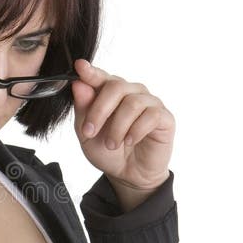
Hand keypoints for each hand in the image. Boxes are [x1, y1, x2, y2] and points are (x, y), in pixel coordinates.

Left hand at [71, 58, 174, 191]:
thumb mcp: (87, 134)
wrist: (128, 174)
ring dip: (117, 127)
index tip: (80, 67)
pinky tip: (129, 142)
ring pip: (132, 103)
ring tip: (111, 144)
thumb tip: (79, 85)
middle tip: (89, 132)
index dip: (91, 72)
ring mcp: (149, 103)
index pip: (101, 76)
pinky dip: (135, 131)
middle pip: (116, 86)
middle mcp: (132, 93)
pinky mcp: (164, 118)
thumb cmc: (108, 151)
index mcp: (111, 93)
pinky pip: (151, 116)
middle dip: (99, 110)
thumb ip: (83, 109)